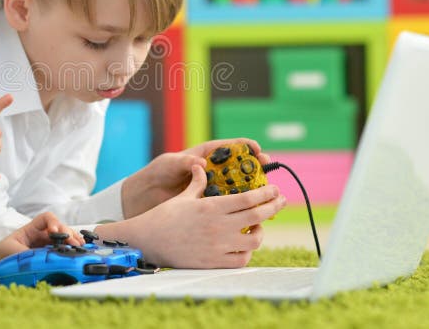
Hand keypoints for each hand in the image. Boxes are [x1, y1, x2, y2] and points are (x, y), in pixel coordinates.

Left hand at [0, 212, 84, 264]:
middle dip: (68, 233)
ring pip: (65, 236)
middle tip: (73, 244)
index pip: (46, 218)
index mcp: (32, 229)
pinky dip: (72, 249)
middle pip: (60, 227)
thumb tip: (44, 259)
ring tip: (79, 247)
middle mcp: (42, 234)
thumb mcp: (12, 252)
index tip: (54, 231)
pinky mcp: (50, 253)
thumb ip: (27, 254)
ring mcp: (47, 243)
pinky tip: (78, 252)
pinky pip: (64, 248)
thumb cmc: (2, 253)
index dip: (53, 222)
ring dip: (73, 240)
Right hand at [120, 165, 285, 268]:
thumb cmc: (163, 216)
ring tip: (259, 225)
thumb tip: (201, 166)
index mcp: (212, 206)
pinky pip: (241, 260)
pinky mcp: (214, 262)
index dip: (266, 193)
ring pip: (254, 241)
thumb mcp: (182, 197)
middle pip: (257, 216)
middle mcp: (219, 225)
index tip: (275, 190)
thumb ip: (197, 183)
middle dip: (273, 207)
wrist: (147, 240)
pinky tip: (245, 245)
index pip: (248, 198)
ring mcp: (218, 245)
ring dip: (260, 231)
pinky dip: (248, 253)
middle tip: (280, 202)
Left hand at [122, 138, 268, 217]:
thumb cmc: (158, 174)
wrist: (146, 196)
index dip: (245, 146)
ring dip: (253, 188)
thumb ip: (184, 162)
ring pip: (239, 186)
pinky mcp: (211, 205)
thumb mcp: (169, 164)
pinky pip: (230, 204)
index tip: (256, 148)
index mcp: (205, 156)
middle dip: (255, 165)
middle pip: (240, 166)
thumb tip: (201, 163)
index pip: (229, 147)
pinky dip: (241, 207)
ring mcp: (213, 188)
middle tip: (267, 166)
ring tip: (266, 189)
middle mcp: (213, 171)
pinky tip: (252, 210)